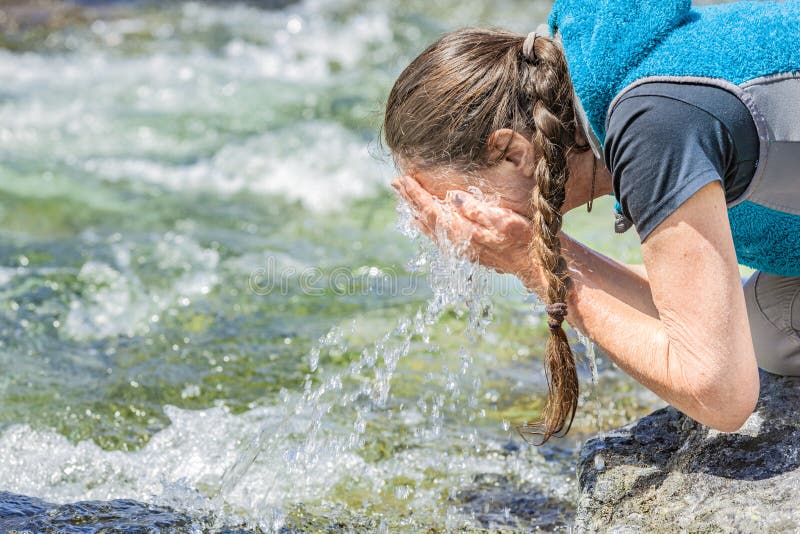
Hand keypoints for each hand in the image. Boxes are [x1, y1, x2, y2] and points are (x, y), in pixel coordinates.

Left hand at [391, 175, 543, 291]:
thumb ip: (476, 209)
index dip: (415, 194)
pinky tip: (426, 219)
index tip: (402, 180)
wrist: (535, 264)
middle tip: (396, 183)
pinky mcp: (467, 249)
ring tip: (406, 199)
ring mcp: (461, 247)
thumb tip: (452, 197)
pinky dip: (428, 223)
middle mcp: (456, 241)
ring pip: (430, 228)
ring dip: (416, 211)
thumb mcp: (504, 220)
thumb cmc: (523, 240)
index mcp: (462, 232)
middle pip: (425, 218)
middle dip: (410, 200)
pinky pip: (439, 234)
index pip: (431, 210)